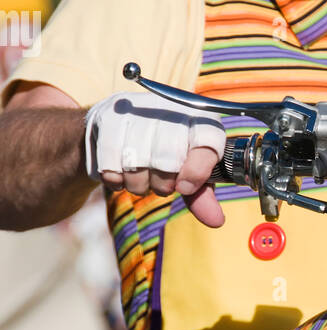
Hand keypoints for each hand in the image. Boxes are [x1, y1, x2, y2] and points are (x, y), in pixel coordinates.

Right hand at [84, 91, 225, 227]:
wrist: (116, 130)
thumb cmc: (163, 152)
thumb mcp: (187, 170)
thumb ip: (201, 194)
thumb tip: (216, 221)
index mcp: (199, 116)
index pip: (206, 140)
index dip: (198, 169)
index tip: (186, 188)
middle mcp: (169, 108)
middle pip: (169, 158)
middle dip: (164, 183)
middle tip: (163, 184)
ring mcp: (136, 110)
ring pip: (138, 163)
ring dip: (140, 184)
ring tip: (142, 177)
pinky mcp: (108, 120)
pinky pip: (112, 165)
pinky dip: (117, 180)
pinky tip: (122, 174)